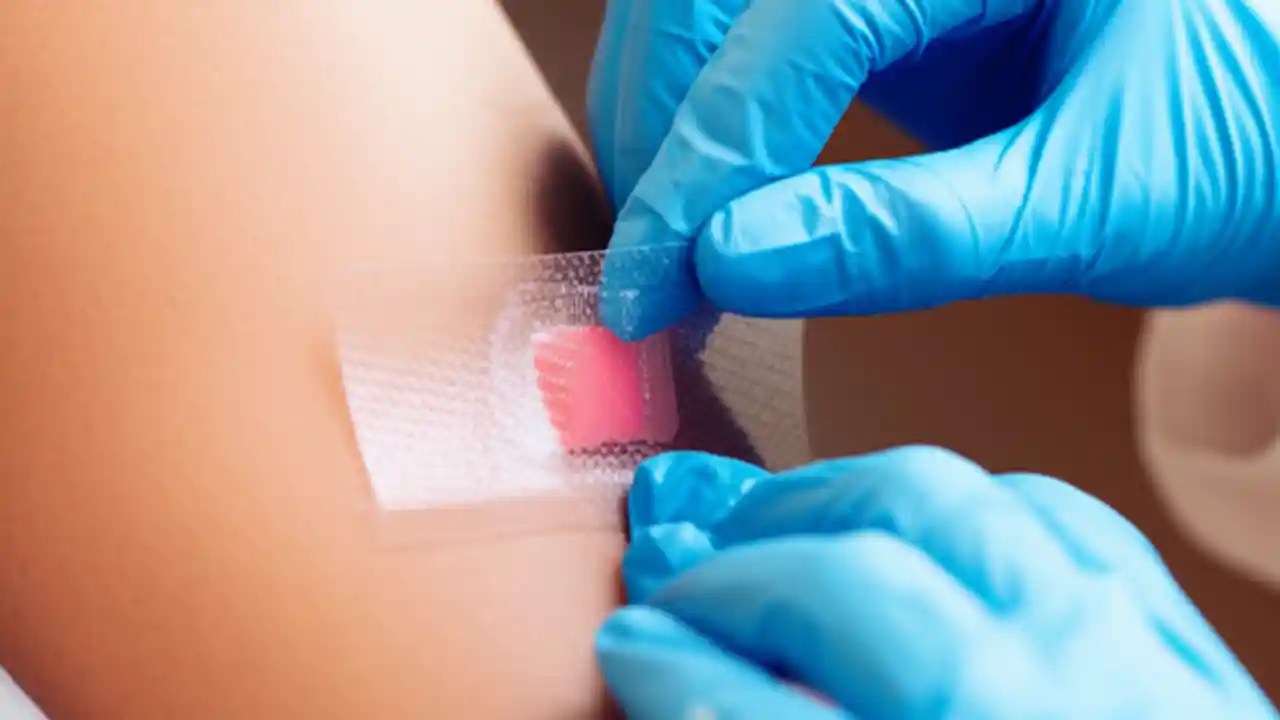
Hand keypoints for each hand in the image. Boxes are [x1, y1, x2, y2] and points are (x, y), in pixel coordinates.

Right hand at [589, 0, 1279, 339]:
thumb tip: (731, 263)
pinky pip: (762, 47)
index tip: (648, 285)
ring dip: (669, 122)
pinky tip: (712, 204)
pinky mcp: (893, 13)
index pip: (800, 25)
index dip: (703, 161)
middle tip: (647, 274)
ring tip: (668, 247)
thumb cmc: (1253, 144)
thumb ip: (910, 234)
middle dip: (664, 126)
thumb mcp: (1094, 196)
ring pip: (716, 11)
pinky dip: (717, 127)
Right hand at [596, 447, 1277, 717]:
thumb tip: (679, 680)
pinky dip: (961, 501)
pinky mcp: (1183, 645)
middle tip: (683, 585)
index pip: (766, 713)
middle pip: (852, 587)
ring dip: (833, 500)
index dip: (675, 665)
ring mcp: (1128, 670)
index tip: (630, 639)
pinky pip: (1057, 515)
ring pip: (947, 508)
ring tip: (772, 522)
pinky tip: (907, 520)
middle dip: (739, 575)